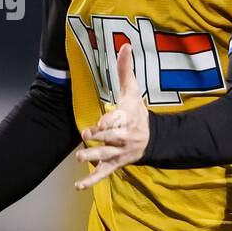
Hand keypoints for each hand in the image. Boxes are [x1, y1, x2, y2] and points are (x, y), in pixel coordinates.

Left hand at [74, 43, 147, 189]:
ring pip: (106, 156)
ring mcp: (120, 152)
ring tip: (80, 158)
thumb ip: (126, 69)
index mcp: (128, 118)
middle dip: (100, 137)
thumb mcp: (132, 90)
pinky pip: (104, 173)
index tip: (100, 123)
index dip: (109, 122)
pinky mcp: (116, 164)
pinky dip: (92, 181)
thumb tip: (125, 44)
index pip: (118, 120)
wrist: (152, 137)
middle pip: (111, 138)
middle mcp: (125, 136)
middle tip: (87, 136)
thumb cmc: (137, 112)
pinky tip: (79, 186)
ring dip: (93, 157)